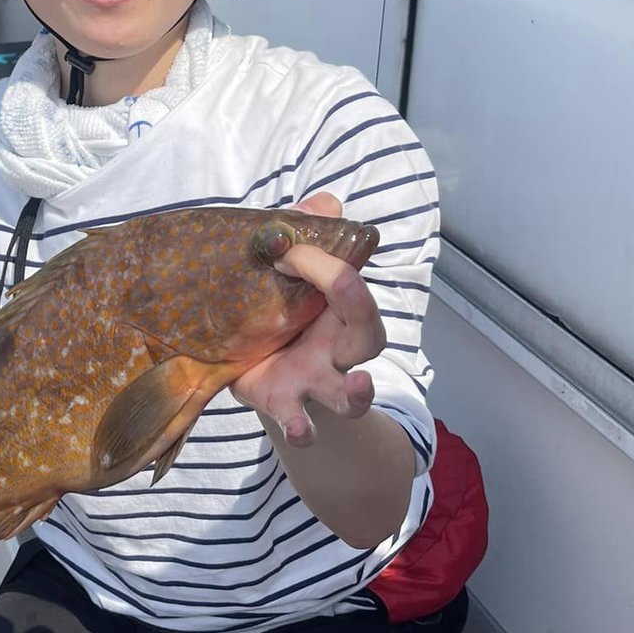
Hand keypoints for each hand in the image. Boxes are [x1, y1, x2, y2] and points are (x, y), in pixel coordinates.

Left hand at [232, 192, 384, 446]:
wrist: (263, 374)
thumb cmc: (283, 313)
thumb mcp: (292, 274)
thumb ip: (307, 236)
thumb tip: (326, 202)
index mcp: (343, 311)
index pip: (350, 283)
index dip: (321, 260)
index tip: (283, 249)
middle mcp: (340, 348)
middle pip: (370, 335)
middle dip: (363, 310)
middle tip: (348, 286)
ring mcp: (319, 382)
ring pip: (351, 394)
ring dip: (358, 392)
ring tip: (359, 386)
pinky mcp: (289, 406)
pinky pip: (303, 424)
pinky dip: (303, 428)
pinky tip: (299, 429)